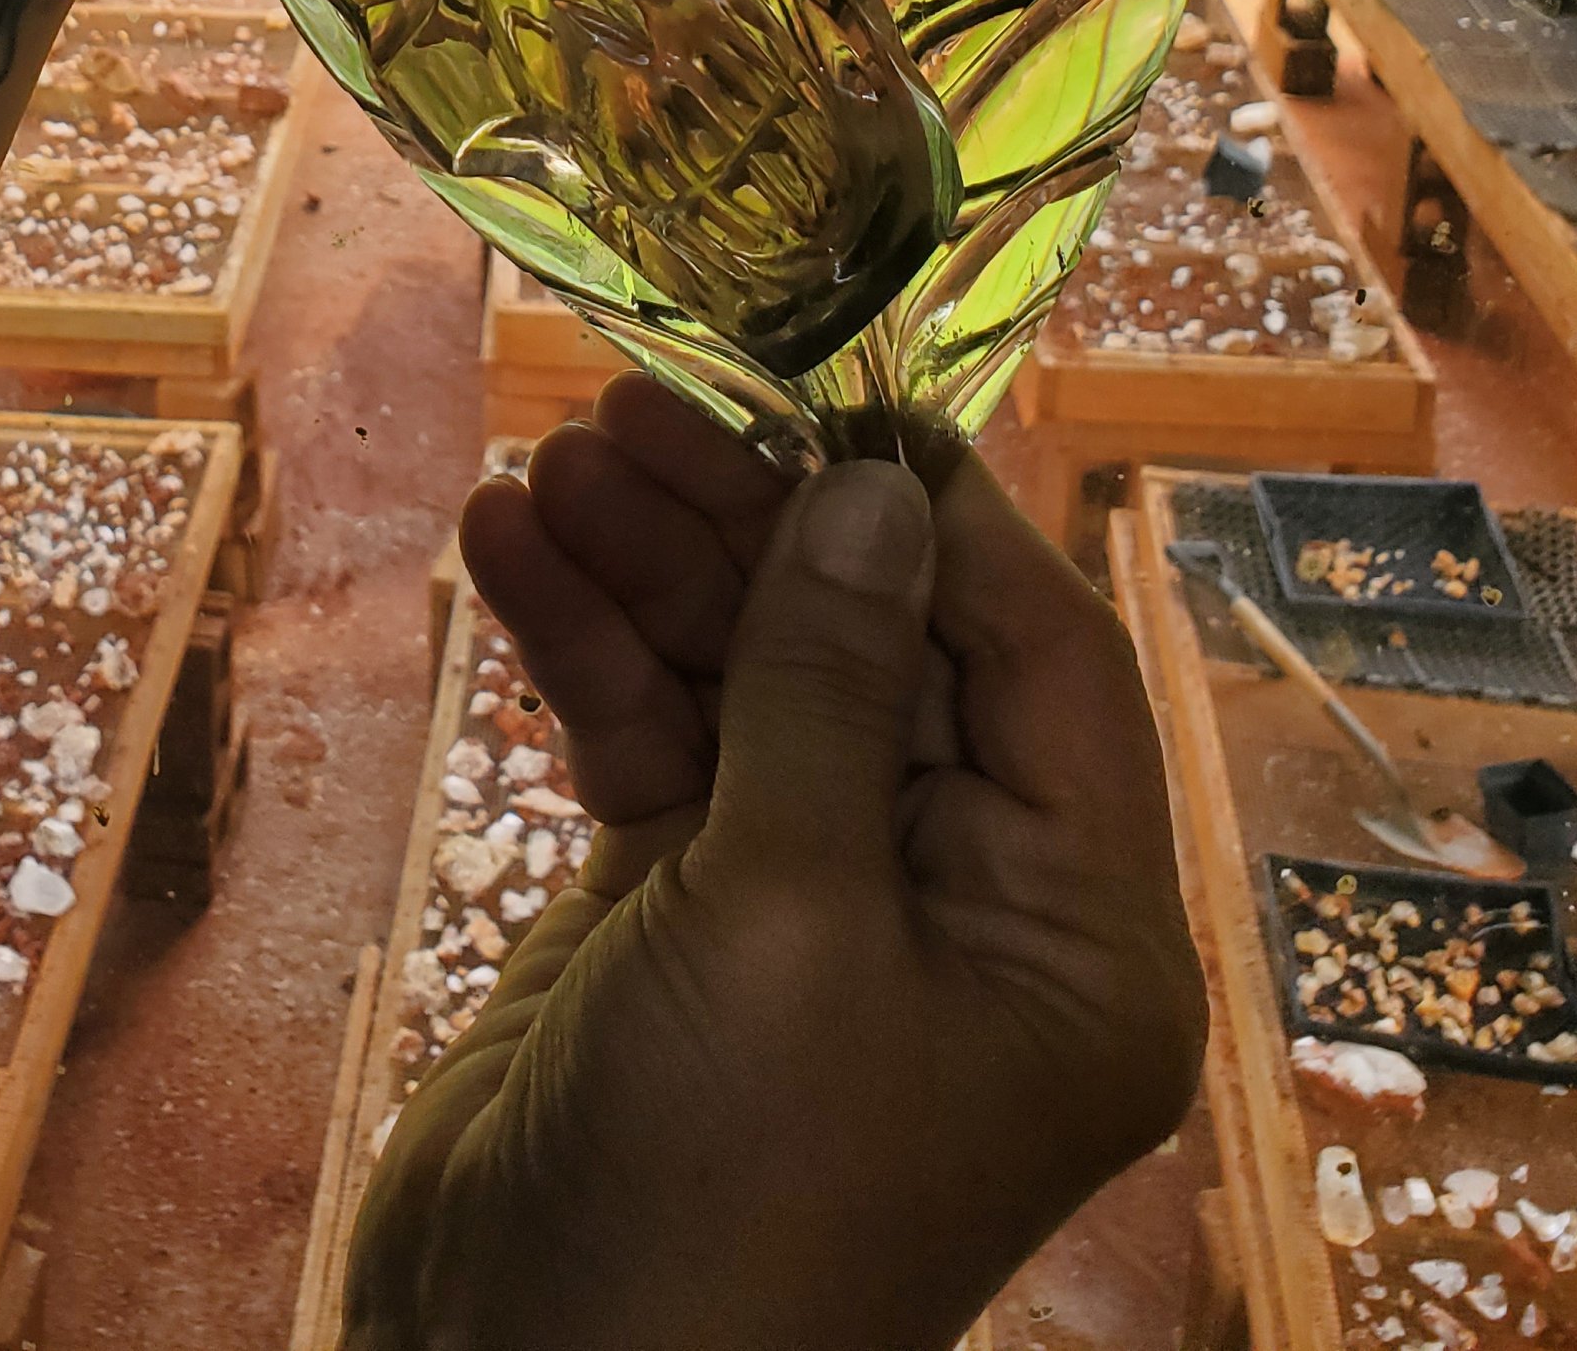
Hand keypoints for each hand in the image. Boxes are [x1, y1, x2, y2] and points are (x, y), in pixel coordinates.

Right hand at [347, 379, 1205, 1350]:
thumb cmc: (719, 1192)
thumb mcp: (789, 917)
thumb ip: (829, 688)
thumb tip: (877, 492)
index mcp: (1072, 939)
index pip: (1041, 665)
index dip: (941, 519)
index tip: (836, 385)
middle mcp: (963, 909)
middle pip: (878, 648)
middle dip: (753, 525)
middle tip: (632, 407)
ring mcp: (815, 906)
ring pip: (751, 676)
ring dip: (649, 567)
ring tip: (549, 465)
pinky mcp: (686, 914)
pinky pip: (657, 737)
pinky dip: (586, 646)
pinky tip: (504, 550)